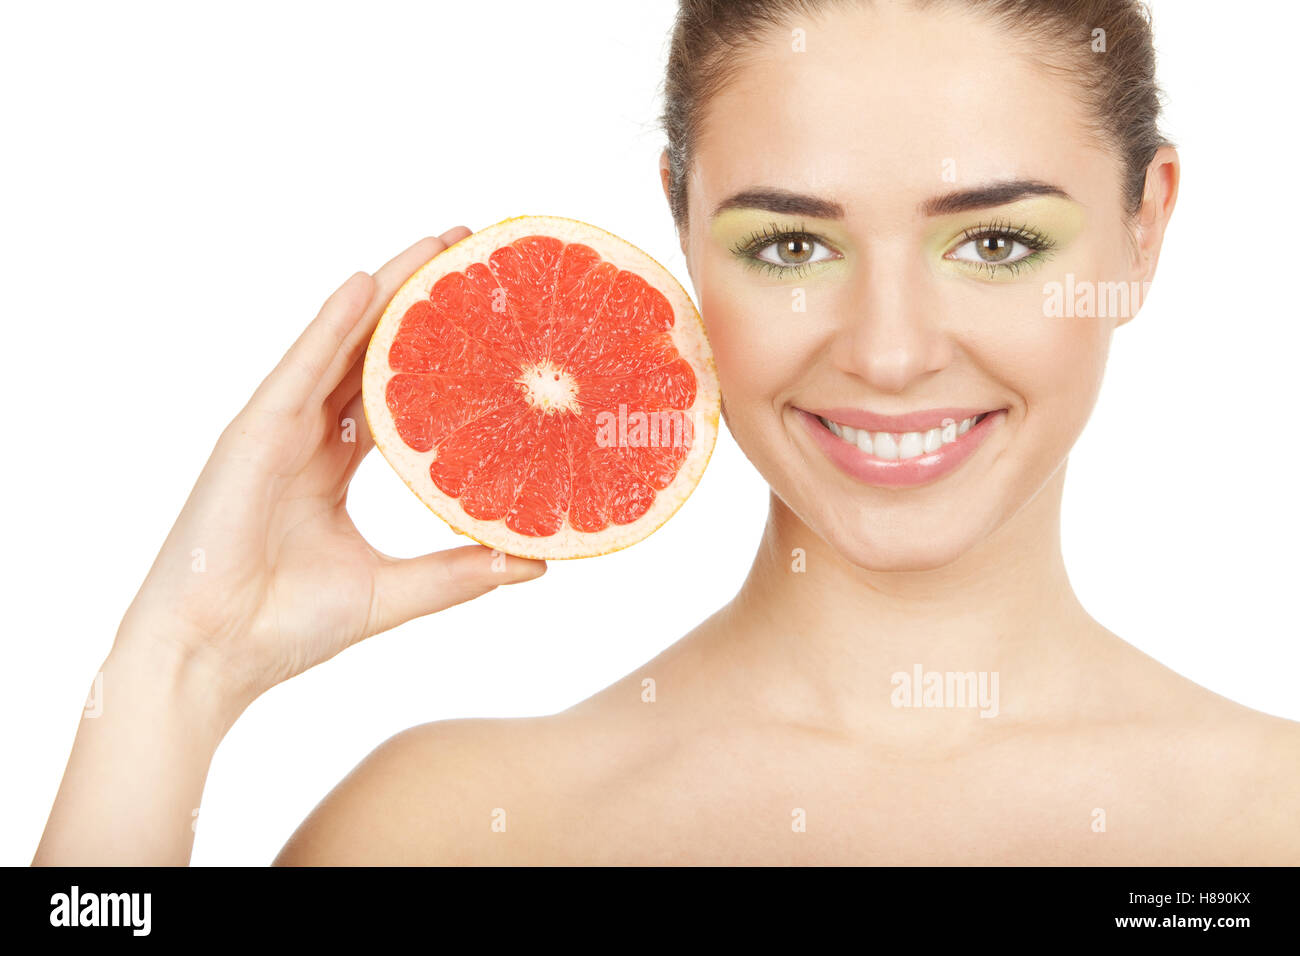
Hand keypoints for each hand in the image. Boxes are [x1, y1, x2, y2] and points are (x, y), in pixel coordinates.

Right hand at [114, 228, 545, 710]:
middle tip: (470, 251)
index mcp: (331, 467)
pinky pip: (299, 368)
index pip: (392, 393)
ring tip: (435, 243)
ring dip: (384, 291)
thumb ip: (461, 572)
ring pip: (339, 345)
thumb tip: (537, 563)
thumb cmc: (286, 627)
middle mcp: (307, 438)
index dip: (436, 355)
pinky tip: (365, 285)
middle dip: (416, 301)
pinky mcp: (251, 434)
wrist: (214, 657)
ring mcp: (277, 430)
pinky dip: (330, 326)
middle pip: (369, 353)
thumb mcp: (394, 591)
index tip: (489, 322)